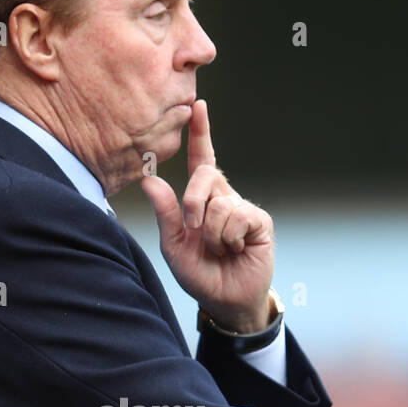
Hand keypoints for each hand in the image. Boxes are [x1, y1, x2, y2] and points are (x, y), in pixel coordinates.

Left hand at [140, 99, 274, 332]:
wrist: (225, 300)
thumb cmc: (200, 274)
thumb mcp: (173, 246)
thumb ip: (165, 213)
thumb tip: (148, 181)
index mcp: (201, 200)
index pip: (202, 160)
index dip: (200, 133)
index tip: (198, 106)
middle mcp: (223, 198)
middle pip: (205, 175)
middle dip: (193, 203)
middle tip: (195, 230)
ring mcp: (242, 208)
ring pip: (219, 202)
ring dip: (212, 233)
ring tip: (219, 250)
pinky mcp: (259, 221)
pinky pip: (237, 217)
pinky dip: (229, 238)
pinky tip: (235, 250)